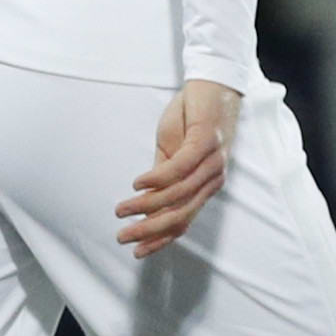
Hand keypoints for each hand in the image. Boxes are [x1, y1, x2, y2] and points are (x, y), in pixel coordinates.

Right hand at [118, 79, 241, 258]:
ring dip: (147, 206)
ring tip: (122, 209)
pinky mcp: (207, 142)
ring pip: (178, 195)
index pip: (183, 221)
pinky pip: (180, 168)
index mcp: (205, 185)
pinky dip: (157, 179)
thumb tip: (145, 204)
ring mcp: (213, 162)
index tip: (136, 251)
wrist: (212, 84)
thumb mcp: (172, 151)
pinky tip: (137, 183)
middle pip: (181, 215)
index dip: (160, 239)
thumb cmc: (191, 118)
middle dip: (149, 230)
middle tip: (123, 237)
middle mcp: (213, 179)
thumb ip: (162, 177)